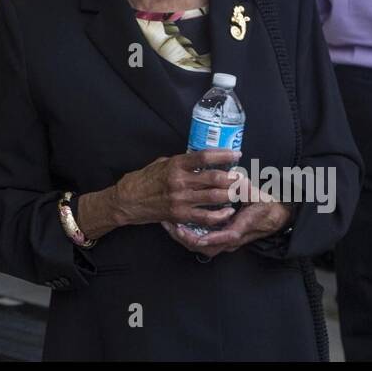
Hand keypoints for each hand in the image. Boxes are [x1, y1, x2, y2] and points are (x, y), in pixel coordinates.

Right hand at [111, 150, 241, 227]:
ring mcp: (181, 199)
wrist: (129, 200)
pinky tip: (228, 211)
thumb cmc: (146, 179)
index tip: (236, 154)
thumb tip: (201, 160)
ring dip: (230, 194)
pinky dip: (220, 215)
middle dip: (232, 177)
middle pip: (214, 178)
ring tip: (239, 191)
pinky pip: (206, 217)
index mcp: (176, 165)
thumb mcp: (163, 163)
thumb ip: (182, 163)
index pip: (204, 157)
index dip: (223, 155)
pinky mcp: (180, 215)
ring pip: (214, 197)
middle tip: (241, 176)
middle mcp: (180, 181)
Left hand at [161, 194, 292, 256]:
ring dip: (186, 239)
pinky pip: (203, 244)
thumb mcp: (257, 195)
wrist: (274, 218)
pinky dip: (189, 236)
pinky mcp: (221, 240)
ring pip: (204, 248)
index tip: (197, 233)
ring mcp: (227, 242)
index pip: (228, 236)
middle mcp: (233, 239)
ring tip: (170, 226)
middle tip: (173, 227)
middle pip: (209, 248)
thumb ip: (245, 188)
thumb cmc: (264, 206)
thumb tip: (235, 178)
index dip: (212, 236)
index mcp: (243, 227)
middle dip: (189, 239)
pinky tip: (176, 226)